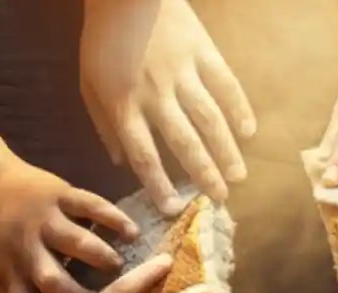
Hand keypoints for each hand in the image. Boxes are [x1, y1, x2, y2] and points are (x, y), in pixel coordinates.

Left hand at [0, 156, 138, 292]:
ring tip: (119, 268)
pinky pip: (91, 206)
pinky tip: (133, 234)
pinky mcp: (61, 195)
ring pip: (75, 241)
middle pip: (51, 279)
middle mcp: (29, 249)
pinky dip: (114, 219)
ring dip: (100, 256)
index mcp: (10, 273)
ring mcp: (46, 220)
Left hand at [80, 0, 254, 214]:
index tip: (173, 208)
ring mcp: (183, 73)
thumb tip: (121, 163)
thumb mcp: (89, 84)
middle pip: (183, 142)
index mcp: (126, 105)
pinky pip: (226, 84)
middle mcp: (156, 94)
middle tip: (220, 199)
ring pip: (209, 118)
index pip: (144, 155)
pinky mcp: (203, 52)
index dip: (159, 185)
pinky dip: (239, 108)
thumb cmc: (103, 40)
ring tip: (238, 176)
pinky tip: (248, 132)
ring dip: (226, 150)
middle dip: (203, 174)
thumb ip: (105, 125)